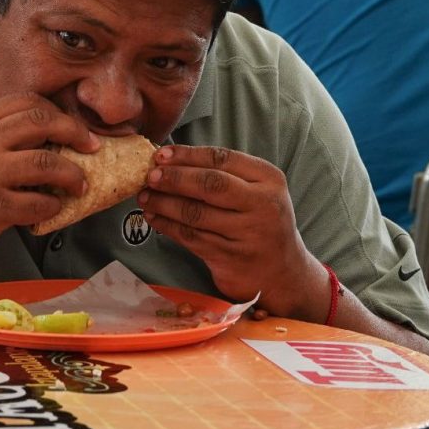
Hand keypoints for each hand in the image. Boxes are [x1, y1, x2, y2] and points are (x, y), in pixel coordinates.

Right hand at [0, 93, 99, 257]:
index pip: (29, 102)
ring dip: (72, 175)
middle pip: (44, 123)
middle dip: (76, 134)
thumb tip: (45, 134)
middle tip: (91, 147)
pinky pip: (38, 203)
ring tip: (79, 183)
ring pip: (47, 164)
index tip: (75, 128)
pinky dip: (52, 206)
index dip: (60, 113)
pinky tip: (52, 208)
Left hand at [138, 145, 327, 320]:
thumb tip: (169, 159)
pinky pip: (191, 237)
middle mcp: (263, 204)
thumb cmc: (260, 223)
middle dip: (174, 178)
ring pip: (196, 213)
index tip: (160, 155)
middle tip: (149, 176)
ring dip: (164, 203)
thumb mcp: (256, 192)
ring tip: (145, 197)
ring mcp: (249, 233)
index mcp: (269, 179)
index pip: (222, 158)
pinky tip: (153, 218)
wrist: (283, 273)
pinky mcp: (231, 258)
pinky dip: (167, 226)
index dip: (187, 155)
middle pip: (210, 184)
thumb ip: (224, 174)